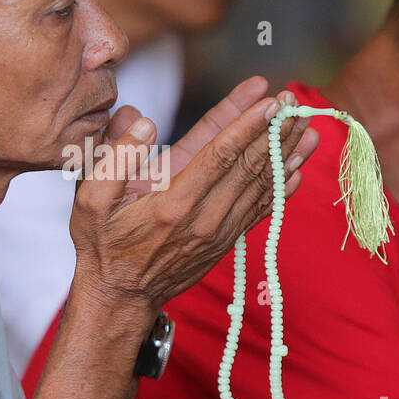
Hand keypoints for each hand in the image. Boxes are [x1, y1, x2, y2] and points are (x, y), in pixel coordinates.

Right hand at [70, 79, 318, 314]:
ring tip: (308, 126)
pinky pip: (260, 210)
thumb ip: (116, 157)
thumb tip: (144, 122)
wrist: (119, 298)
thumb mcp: (89, 198)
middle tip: (295, 100)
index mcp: (172, 204)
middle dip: (274, 130)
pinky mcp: (225, 241)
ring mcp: (218, 233)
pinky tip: (299, 168)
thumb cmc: (101, 244)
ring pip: (260, 186)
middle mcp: (203, 219)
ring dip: (286, 154)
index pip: (219, 156)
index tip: (269, 101)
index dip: (246, 125)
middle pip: (248, 167)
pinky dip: (282, 188)